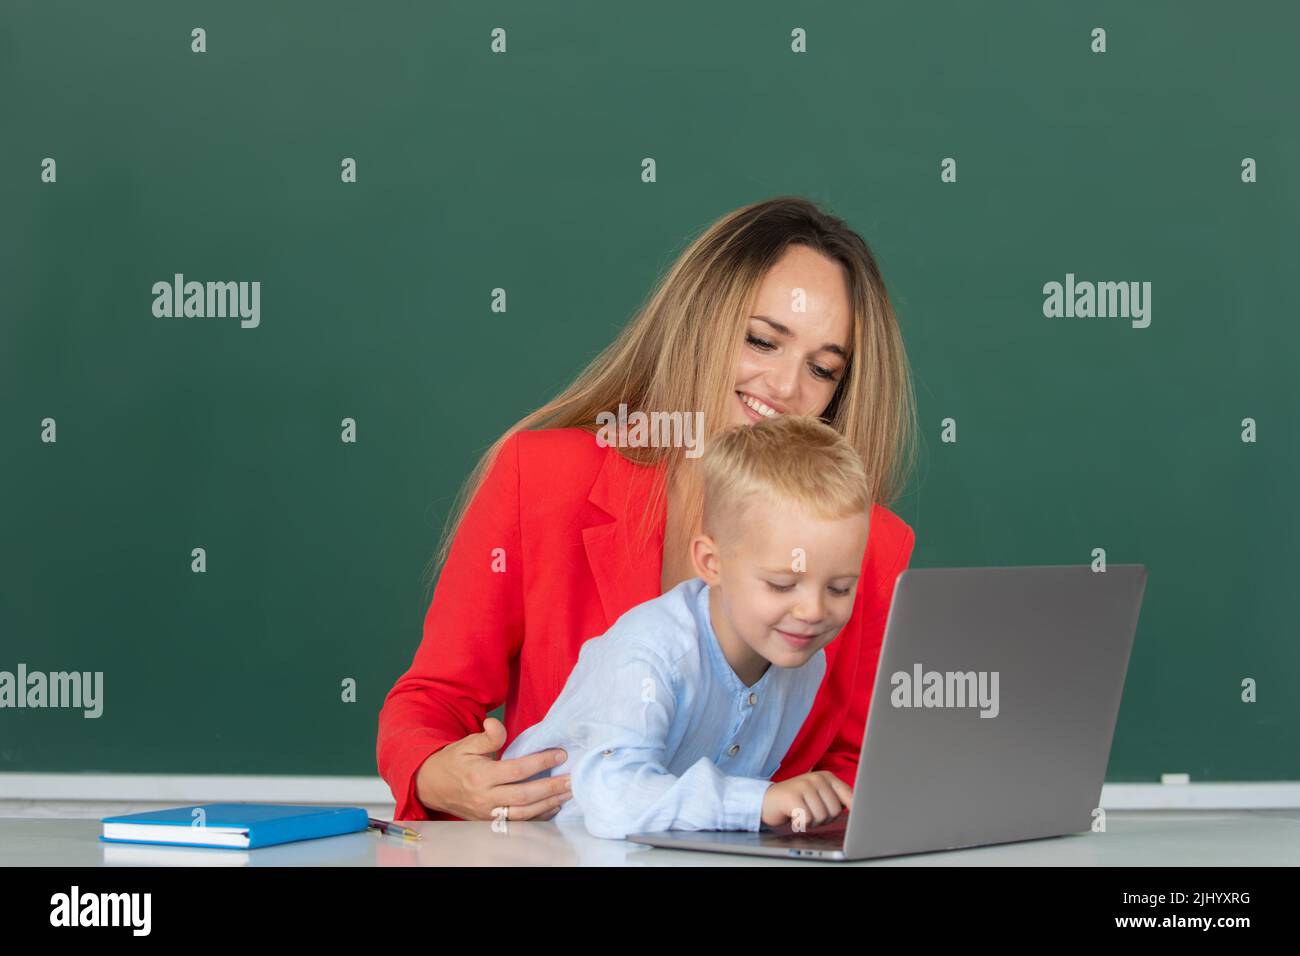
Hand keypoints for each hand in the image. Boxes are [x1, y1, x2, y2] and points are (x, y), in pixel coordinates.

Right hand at [414, 717, 572, 820]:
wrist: (432, 787)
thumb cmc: (453, 762)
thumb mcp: (467, 744)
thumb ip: (488, 737)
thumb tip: (496, 724)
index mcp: (480, 776)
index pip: (517, 770)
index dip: (541, 762)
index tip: (560, 754)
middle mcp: (485, 798)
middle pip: (525, 795)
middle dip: (552, 787)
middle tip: (573, 779)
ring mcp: (488, 814)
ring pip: (524, 813)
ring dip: (549, 803)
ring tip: (569, 793)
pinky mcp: (491, 822)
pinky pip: (519, 822)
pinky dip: (539, 816)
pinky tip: (553, 807)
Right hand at [760, 771, 852, 828]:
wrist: (768, 800)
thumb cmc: (797, 800)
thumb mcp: (819, 794)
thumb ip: (837, 798)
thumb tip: (858, 808)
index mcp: (828, 777)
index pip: (850, 795)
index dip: (854, 809)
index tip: (856, 817)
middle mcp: (817, 778)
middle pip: (835, 810)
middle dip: (825, 819)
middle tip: (812, 814)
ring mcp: (804, 785)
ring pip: (821, 816)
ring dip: (812, 822)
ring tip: (802, 814)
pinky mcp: (792, 796)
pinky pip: (807, 819)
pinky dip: (801, 823)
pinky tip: (794, 816)